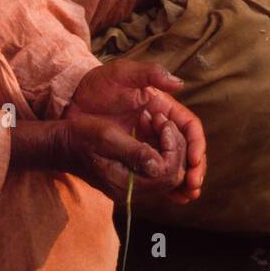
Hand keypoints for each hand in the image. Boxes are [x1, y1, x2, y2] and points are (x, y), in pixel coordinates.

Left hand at [66, 61, 205, 203]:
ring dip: (184, 179)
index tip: (195, 160)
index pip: (189, 127)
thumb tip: (179, 84)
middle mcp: (160, 127)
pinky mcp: (137, 156)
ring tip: (188, 194)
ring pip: (176, 163)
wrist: (72, 103)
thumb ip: (150, 74)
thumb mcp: (122, 73)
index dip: (196, 143)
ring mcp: (149, 142)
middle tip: (193, 183)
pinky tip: (176, 197)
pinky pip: (157, 172)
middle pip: (188, 148)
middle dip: (195, 166)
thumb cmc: (98, 85)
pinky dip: (168, 185)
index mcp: (163, 107)